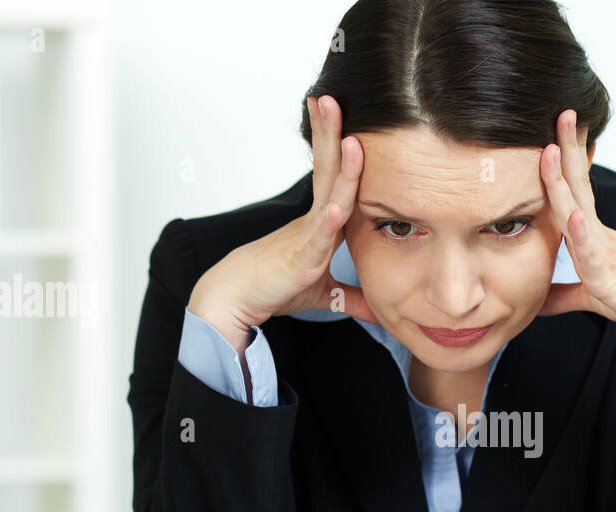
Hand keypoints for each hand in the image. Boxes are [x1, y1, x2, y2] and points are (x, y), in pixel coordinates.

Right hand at [186, 94, 376, 352]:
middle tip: (332, 97)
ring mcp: (307, 237)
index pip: (336, 177)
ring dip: (339, 167)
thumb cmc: (275, 287)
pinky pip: (317, 239)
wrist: (237, 299)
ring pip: (327, 196)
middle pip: (326, 170)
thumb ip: (352, 298)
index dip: (342, 148)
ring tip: (349, 137)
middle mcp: (314, 221)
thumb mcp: (323, 294)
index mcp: (321, 222)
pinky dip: (328, 224)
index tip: (348, 115)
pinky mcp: (301, 260)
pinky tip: (338, 207)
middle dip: (330, 133)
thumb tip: (378, 311)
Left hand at [537, 109, 615, 342]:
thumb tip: (537, 300)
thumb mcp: (592, 296)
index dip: (564, 159)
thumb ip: (563, 294)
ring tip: (552, 148)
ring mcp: (603, 253)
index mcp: (591, 234)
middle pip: (577, 187)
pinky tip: (575, 216)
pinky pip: (592, 256)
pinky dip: (583, 236)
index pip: (574, 190)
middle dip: (567, 149)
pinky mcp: (609, 280)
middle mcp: (597, 235)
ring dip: (564, 180)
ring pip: (578, 212)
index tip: (554, 126)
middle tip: (561, 111)